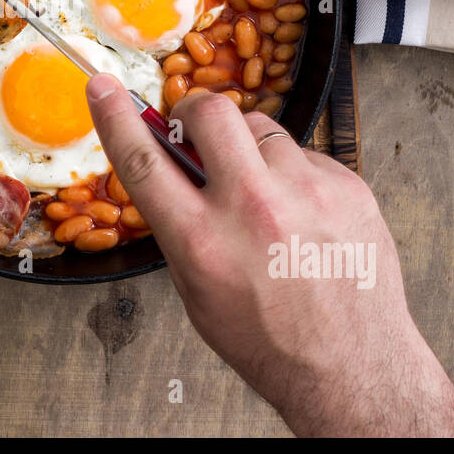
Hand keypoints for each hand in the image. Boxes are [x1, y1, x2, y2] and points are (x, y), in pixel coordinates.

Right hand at [86, 74, 453, 436]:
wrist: (351, 366)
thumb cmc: (267, 337)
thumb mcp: (196, 291)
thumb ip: (178, 226)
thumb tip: (168, 166)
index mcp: (203, 242)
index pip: (144, 162)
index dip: (115, 118)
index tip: (103, 88)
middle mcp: (254, 210)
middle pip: (212, 113)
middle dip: (196, 112)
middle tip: (197, 129)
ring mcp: (307, 192)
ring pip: (263, 129)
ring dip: (250, 150)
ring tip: (263, 194)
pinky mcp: (347, 186)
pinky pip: (305, 155)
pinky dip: (294, 175)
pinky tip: (301, 215)